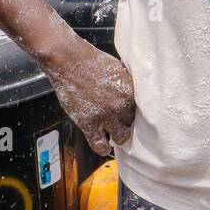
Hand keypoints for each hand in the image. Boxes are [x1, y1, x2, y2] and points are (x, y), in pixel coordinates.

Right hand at [44, 40, 135, 155]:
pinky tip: (104, 146)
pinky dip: (103, 148)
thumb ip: (127, 87)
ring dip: (116, 137)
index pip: (141, 112)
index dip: (132, 113)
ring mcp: (104, 116)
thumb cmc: (92, 61)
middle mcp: (120, 106)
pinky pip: (99, 144)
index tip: (127, 115)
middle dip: (126, 125)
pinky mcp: (88, 123)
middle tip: (119, 123)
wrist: (69, 60)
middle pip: (131, 125)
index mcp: (130, 92)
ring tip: (112, 134)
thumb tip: (134, 99)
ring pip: (120, 138)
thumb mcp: (119, 70)